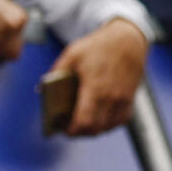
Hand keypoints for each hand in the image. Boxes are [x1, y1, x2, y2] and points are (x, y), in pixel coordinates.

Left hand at [54, 17, 148, 136]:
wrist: (128, 38)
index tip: (60, 127)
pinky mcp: (130, 99)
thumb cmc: (97, 46)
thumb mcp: (72, 54)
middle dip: (78, 132)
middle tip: (67, 125)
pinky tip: (97, 117)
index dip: (71, 130)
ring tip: (80, 121)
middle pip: (94, 130)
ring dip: (92, 129)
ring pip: (106, 128)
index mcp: (95, 88)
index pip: (84, 122)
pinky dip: (107, 124)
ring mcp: (123, 100)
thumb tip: (41, 90)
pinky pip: (119, 121)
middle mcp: (112, 97)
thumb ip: (56, 73)